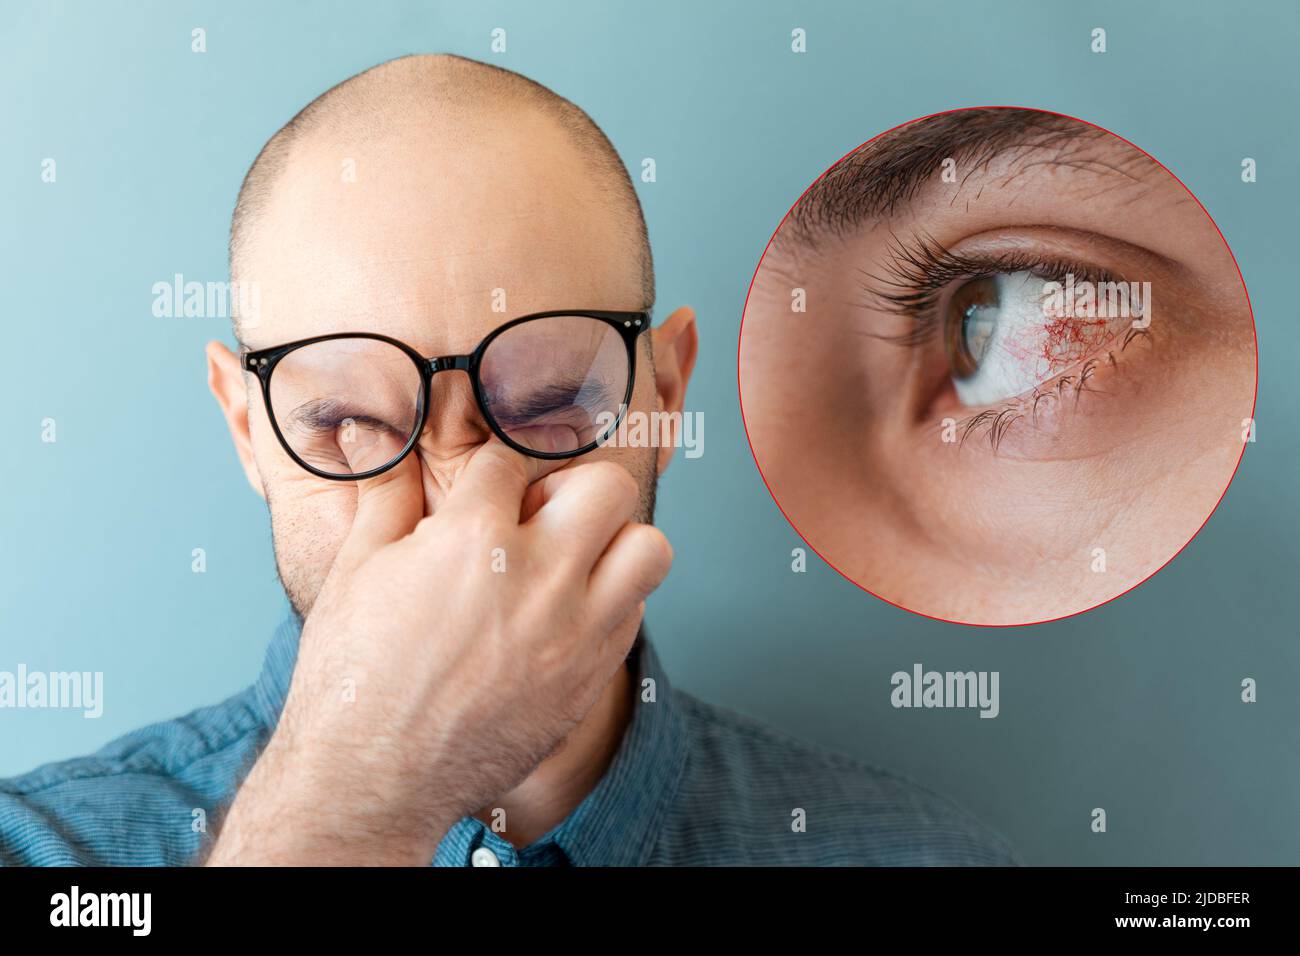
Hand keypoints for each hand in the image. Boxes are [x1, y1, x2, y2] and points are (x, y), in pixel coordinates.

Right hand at [206, 440, 671, 864]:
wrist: (374, 780)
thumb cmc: (354, 677)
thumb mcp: (357, 570)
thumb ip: (384, 494)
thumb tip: (373, 431)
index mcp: (473, 539)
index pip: (511, 460)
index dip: (493, 471)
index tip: (486, 487)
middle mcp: (538, 578)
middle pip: (605, 486)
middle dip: (571, 488)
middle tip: (538, 513)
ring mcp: (574, 631)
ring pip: (648, 548)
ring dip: (615, 542)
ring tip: (572, 558)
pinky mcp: (590, 676)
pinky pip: (636, 612)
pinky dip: (613, 600)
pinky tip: (568, 611)